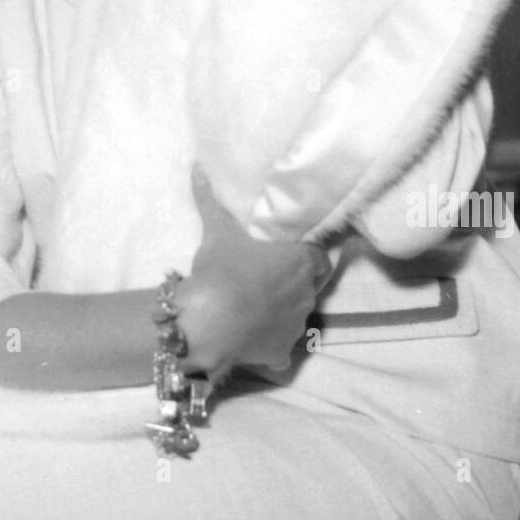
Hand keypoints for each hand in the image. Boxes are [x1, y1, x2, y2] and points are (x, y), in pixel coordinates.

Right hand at [177, 165, 332, 379]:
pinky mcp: (281, 352)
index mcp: (301, 262)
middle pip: (313, 285)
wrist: (209, 323)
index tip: (294, 251)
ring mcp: (296, 326)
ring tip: (257, 304)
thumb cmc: (223, 270)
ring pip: (298, 315)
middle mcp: (308, 294)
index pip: (322, 257)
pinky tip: (254, 336)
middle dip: (298, 280)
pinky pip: (281, 348)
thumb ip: (211, 199)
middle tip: (271, 275)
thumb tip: (197, 167)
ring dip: (284, 310)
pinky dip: (271, 343)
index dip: (310, 254)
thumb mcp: (217, 231)